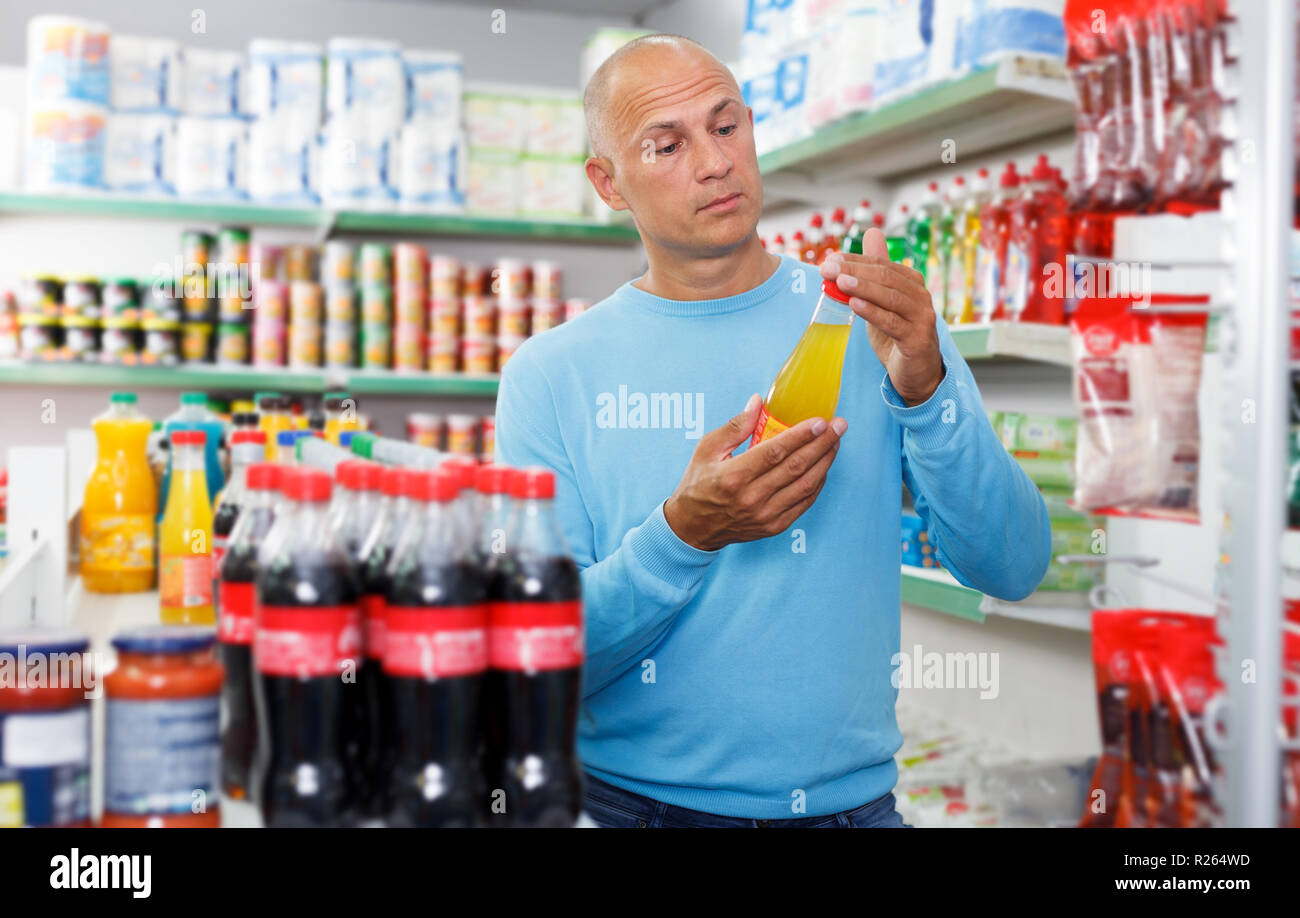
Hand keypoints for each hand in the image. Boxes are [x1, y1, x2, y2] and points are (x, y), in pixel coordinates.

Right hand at [663, 394, 846, 551]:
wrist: (692, 528)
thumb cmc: (697, 484)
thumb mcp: (706, 449)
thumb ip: (735, 426)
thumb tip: (758, 402)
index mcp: (734, 476)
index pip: (776, 452)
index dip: (802, 435)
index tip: (820, 421)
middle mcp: (752, 498)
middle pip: (797, 467)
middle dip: (823, 443)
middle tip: (840, 425)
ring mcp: (765, 515)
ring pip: (806, 485)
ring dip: (825, 461)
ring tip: (836, 442)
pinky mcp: (774, 526)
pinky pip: (804, 503)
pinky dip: (818, 483)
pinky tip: (823, 466)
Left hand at [820, 229, 944, 405]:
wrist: (917, 371)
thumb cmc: (898, 332)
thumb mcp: (883, 299)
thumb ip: (876, 269)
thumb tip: (871, 231)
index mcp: (911, 282)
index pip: (880, 264)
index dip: (854, 260)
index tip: (829, 260)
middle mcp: (920, 295)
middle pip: (885, 277)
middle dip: (854, 271)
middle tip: (827, 268)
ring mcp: (921, 317)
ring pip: (890, 297)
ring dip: (863, 288)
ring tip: (840, 282)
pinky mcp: (917, 339)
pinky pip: (893, 323)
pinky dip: (873, 312)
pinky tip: (855, 305)